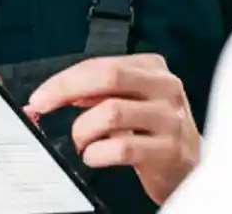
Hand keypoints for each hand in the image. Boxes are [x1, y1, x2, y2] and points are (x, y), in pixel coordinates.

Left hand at [24, 53, 199, 204]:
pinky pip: (123, 148)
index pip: (101, 64)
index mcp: (153, 69)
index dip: (65, 79)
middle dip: (66, 90)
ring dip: (83, 130)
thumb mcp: (132, 101)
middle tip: (43, 106)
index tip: (40, 95)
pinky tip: (94, 156)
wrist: (191, 167)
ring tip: (81, 142)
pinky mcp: (169, 151)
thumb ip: (100, 93)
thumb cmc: (155, 130)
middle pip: (108, 77)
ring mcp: (170, 119)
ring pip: (112, 112)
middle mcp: (165, 88)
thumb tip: (55, 94)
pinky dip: (98, 153)